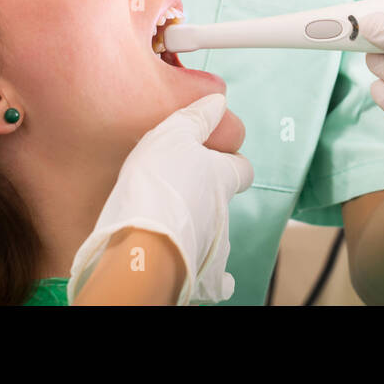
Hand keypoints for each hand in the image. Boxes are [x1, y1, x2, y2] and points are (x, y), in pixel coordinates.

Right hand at [67, 94, 253, 303]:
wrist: (140, 242)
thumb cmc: (158, 183)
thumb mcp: (172, 135)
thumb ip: (196, 118)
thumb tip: (219, 103)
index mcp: (222, 178)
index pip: (242, 169)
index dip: (231, 162)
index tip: (215, 158)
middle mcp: (223, 212)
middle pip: (224, 201)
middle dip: (208, 194)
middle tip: (181, 188)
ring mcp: (214, 245)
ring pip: (216, 234)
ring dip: (200, 227)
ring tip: (173, 223)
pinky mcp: (200, 275)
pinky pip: (215, 280)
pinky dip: (212, 276)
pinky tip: (201, 273)